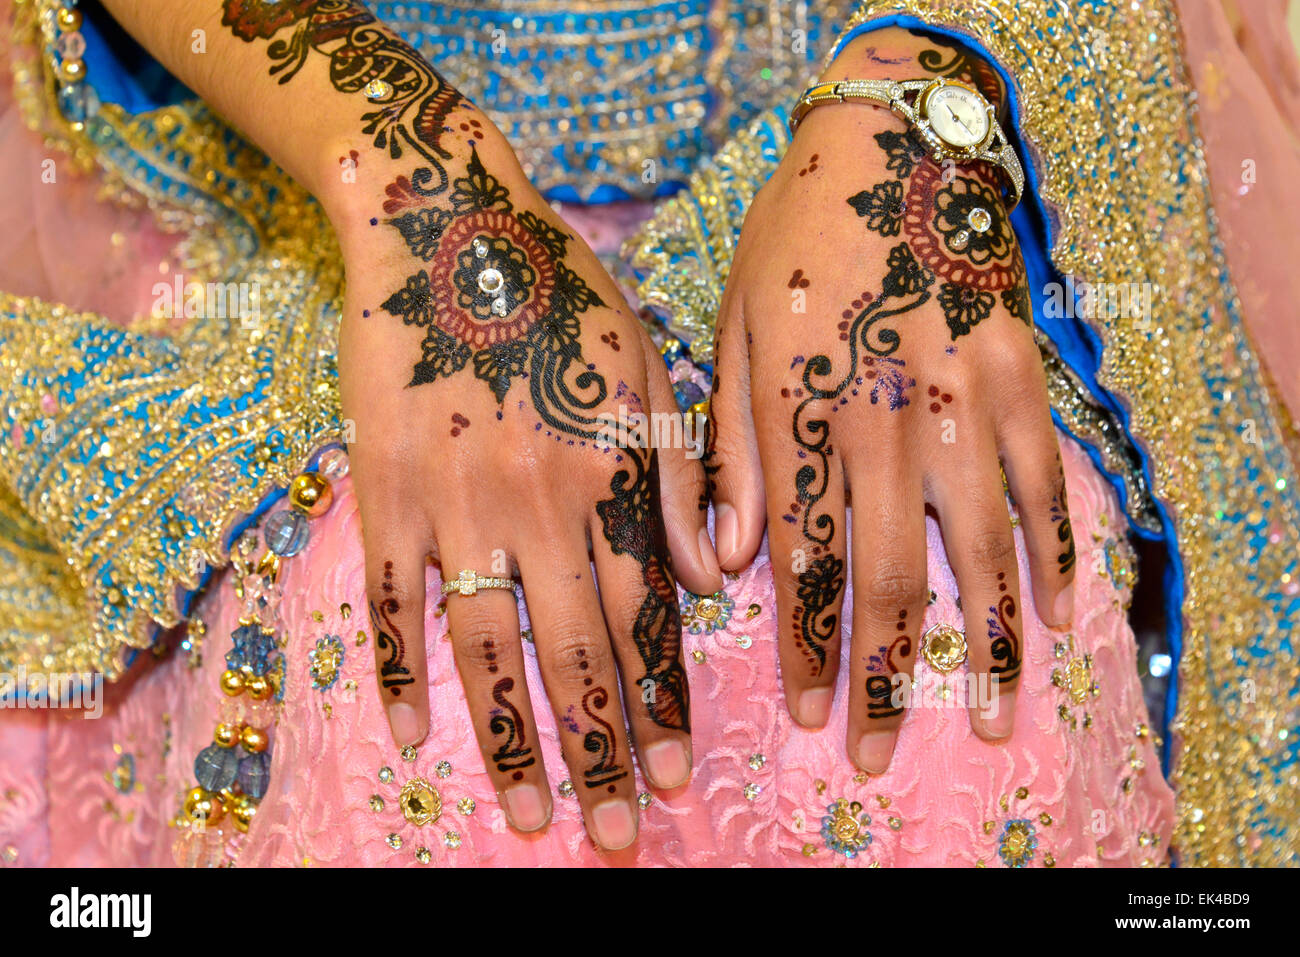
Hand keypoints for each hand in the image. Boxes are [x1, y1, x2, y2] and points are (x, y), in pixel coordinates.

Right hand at [330, 115, 720, 848]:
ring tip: (528, 815)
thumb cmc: (564, 294)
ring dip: (512, 740)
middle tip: (619, 834)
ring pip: (486, 650)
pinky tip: (411, 736)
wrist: (446, 226)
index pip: (646, 619)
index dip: (662, 702)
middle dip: (602, 754)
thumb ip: (678, 478)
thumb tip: (709, 581)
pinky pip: (393, 600)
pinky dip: (400, 672)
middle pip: (576, 655)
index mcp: (612, 476)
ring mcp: (455, 504)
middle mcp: (541, 505)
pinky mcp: (383, 492)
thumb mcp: (645, 369)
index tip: (675, 775)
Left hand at [707, 88, 1074, 771]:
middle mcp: (885, 426)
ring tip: (985, 721)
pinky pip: (1046, 487)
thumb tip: (725, 565)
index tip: (810, 716)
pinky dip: (1057, 556)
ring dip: (982, 648)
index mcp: (800, 417)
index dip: (806, 649)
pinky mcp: (1023, 381)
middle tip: (882, 756)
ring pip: (981, 554)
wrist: (891, 145)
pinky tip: (1059, 617)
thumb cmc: (790, 243)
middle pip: (893, 582)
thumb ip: (728, 452)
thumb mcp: (730, 333)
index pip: (802, 564)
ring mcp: (966, 406)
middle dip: (886, 680)